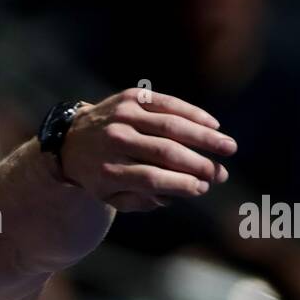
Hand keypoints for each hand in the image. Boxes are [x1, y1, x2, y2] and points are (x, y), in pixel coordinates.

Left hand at [59, 88, 236, 211]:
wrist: (72, 138)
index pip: (151, 178)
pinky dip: (193, 114)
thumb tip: (174, 196)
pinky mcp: (132, 98)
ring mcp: (123, 116)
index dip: (180, 184)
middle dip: (199, 164)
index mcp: (107, 171)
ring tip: (228, 147)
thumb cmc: (99, 174)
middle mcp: (115, 141)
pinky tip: (213, 125)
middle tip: (221, 173)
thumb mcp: (110, 196)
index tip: (202, 188)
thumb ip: (141, 201)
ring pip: (172, 126)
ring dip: (205, 137)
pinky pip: (169, 104)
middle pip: (165, 153)